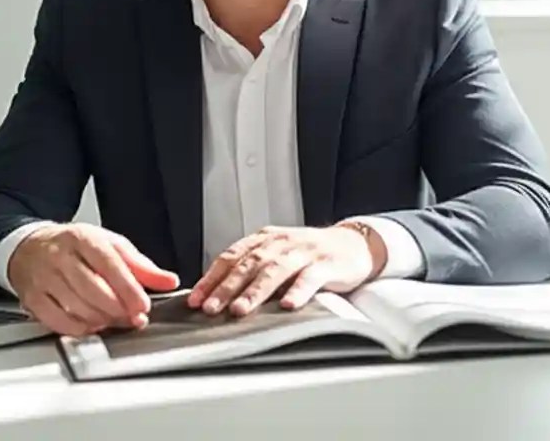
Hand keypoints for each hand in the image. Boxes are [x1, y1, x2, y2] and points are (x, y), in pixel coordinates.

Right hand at [7, 223, 179, 335]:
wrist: (30, 247)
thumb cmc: (74, 247)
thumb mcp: (110, 246)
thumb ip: (140, 265)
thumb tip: (168, 281)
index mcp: (84, 238)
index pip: (109, 264)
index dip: (128, 288)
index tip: (143, 306)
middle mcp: (61, 257)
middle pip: (93, 289)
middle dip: (118, 309)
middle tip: (133, 318)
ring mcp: (44, 278)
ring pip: (77, 307)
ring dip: (102, 320)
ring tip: (115, 320)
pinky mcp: (33, 298)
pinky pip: (58, 321)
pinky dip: (79, 328)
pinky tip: (92, 325)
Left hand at [187, 224, 386, 316]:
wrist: (353, 244)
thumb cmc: (309, 254)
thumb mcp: (278, 254)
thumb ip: (252, 269)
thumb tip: (216, 294)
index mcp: (265, 239)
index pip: (231, 257)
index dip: (212, 278)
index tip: (196, 299)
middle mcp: (281, 243)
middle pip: (249, 264)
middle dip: (227, 287)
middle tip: (211, 308)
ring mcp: (305, 252)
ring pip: (275, 271)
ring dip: (255, 291)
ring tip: (240, 310)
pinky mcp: (327, 264)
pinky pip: (311, 277)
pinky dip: (299, 291)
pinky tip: (288, 305)